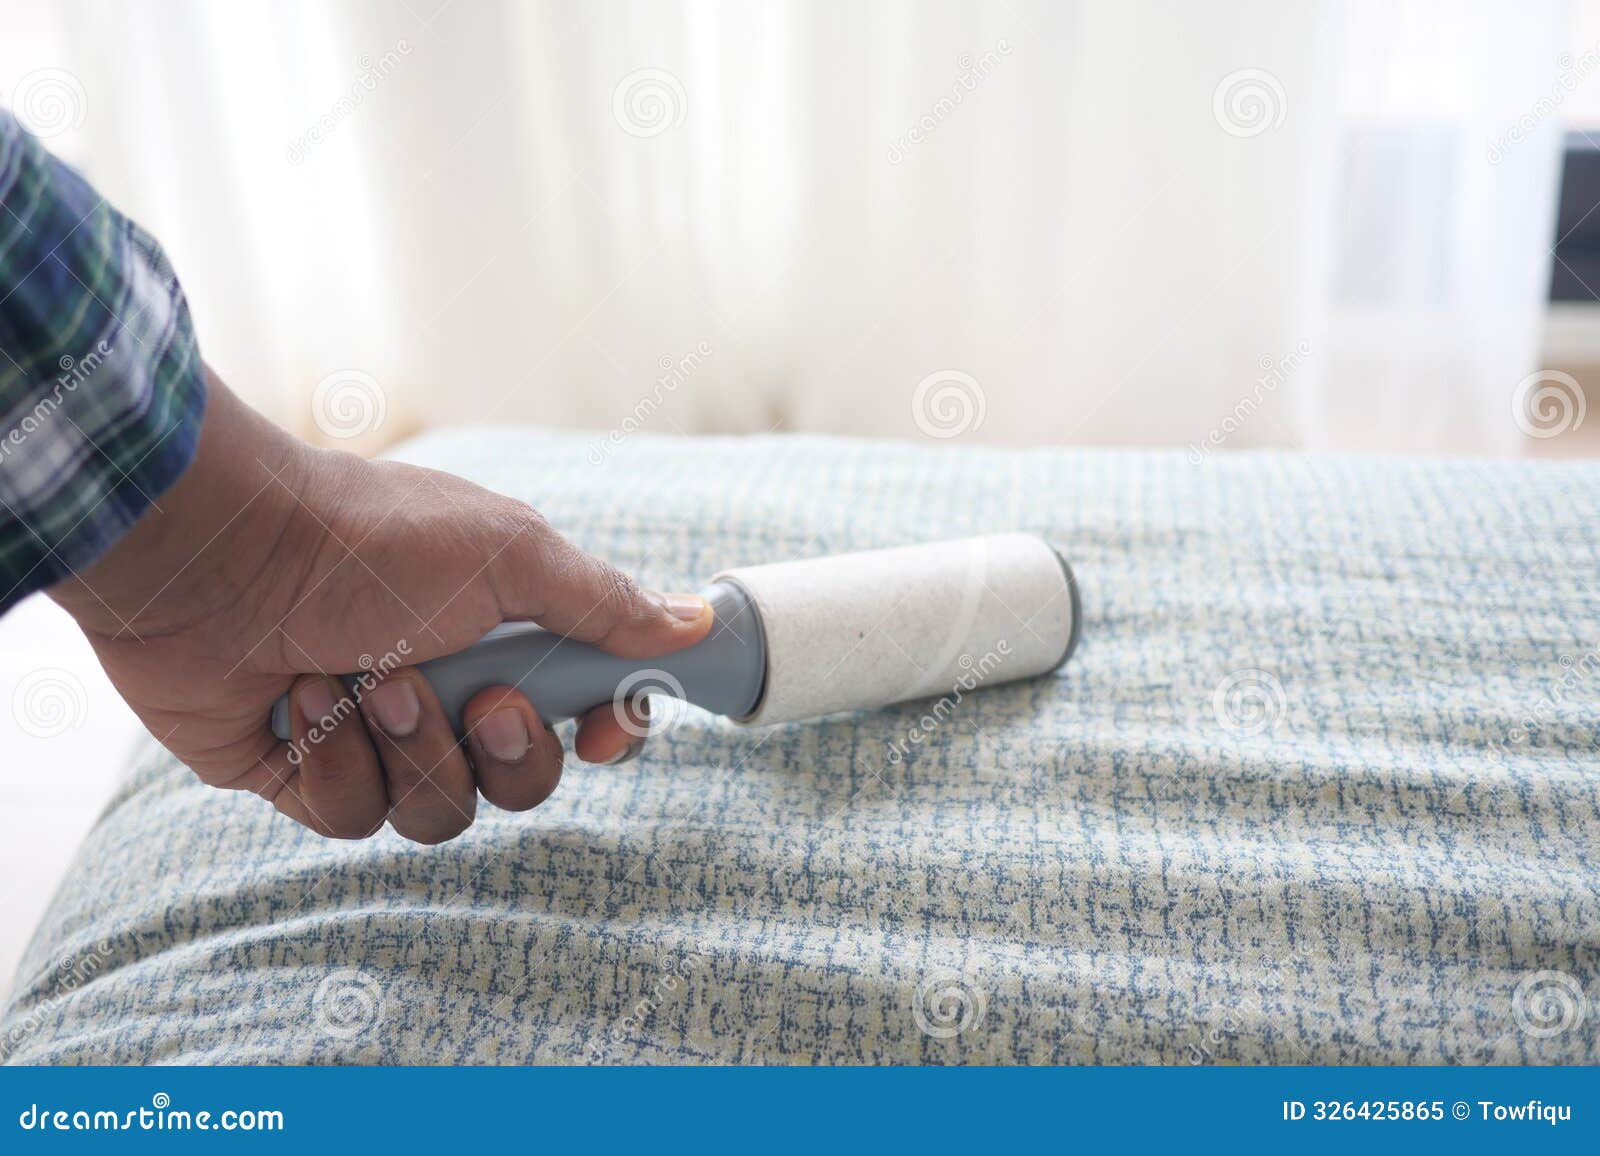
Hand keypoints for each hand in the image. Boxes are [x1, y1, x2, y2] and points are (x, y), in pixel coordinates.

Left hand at [49, 369, 712, 843]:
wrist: (221, 555)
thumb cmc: (369, 542)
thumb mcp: (508, 555)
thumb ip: (603, 603)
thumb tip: (698, 621)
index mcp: (502, 636)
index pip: (583, 714)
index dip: (604, 735)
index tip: (600, 733)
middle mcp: (447, 690)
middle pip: (522, 782)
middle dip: (503, 749)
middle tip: (477, 697)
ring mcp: (376, 738)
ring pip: (440, 813)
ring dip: (411, 748)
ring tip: (364, 679)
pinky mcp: (305, 776)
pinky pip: (354, 819)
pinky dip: (334, 762)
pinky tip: (301, 701)